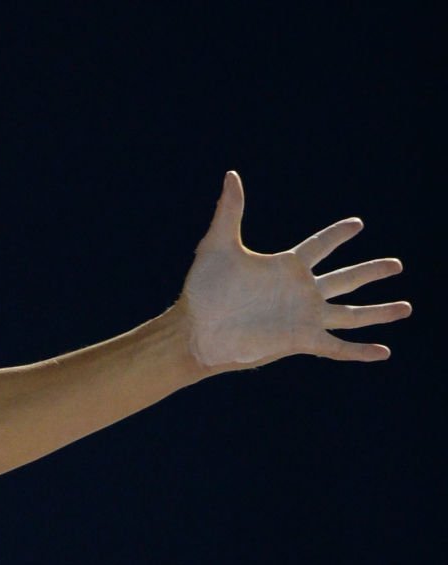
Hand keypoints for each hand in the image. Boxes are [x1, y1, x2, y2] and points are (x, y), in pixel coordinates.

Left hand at [179, 171, 408, 368]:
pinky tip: (383, 352)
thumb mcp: (218, 246)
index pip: (320, 246)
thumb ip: (230, 211)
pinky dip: (359, 351)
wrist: (196, 330)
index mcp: (286, 267)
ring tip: (406, 307)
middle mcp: (300, 292)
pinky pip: (337, 346)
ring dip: (379, 311)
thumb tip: (231, 174)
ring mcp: (303, 317)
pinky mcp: (300, 340)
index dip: (337, 235)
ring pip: (351, 313)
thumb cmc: (203, 290)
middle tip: (397, 264)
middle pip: (345, 279)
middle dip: (370, 271)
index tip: (357, 224)